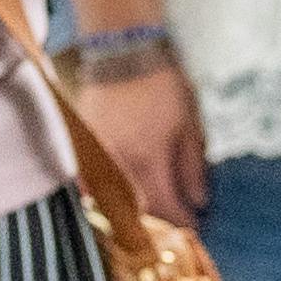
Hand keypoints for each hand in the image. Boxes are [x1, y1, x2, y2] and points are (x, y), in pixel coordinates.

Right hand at [77, 60, 211, 227]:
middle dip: (157, 224)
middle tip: (173, 225)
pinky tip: (113, 200)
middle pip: (136, 211)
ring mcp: (95, 157)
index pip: (165, 207)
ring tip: (146, 217)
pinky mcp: (81, 148)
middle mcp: (118, 164)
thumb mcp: (189, 124)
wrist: (123, 52)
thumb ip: (192, 167)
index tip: (195, 228)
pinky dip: (101, 196)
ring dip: (129, 213)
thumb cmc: (161, 85)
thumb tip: (199, 200)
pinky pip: (88, 184)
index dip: (182, 222)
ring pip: (110, 202)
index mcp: (149, 159)